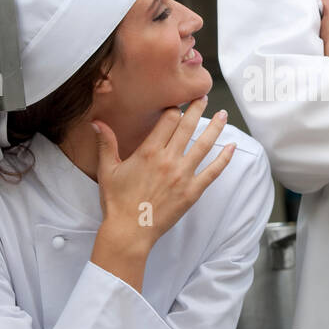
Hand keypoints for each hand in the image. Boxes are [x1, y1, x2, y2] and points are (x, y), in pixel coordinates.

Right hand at [90, 100, 235, 288]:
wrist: (129, 231)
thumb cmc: (117, 202)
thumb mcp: (108, 170)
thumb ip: (106, 143)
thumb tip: (96, 122)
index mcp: (148, 152)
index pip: (168, 120)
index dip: (175, 109)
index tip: (178, 105)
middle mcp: (168, 160)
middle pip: (188, 127)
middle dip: (197, 109)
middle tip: (204, 97)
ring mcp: (183, 175)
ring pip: (204, 145)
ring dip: (215, 128)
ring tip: (224, 115)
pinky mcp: (192, 192)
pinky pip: (212, 172)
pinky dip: (224, 159)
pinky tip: (232, 147)